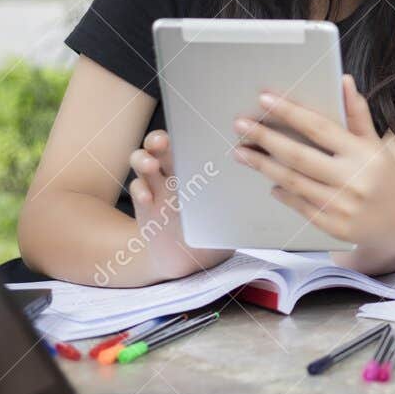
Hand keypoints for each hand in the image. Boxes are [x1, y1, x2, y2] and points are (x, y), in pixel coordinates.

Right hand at [126, 130, 232, 281]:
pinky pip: (136, 188)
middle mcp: (175, 173)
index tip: (189, 133)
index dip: (187, 134)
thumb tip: (258, 195)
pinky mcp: (144, 204)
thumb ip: (238, 204)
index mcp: (199, 171)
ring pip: (142, 160)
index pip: (190, 144)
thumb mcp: (230, 217)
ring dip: (143, 159)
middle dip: (158, 139)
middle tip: (161, 142)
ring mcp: (157, 187)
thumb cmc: (214, 233)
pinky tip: (148, 198)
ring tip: (151, 166)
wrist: (189, 260)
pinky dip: (140, 189)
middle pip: (160, 145)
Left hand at [232, 76, 394, 257]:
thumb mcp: (376, 145)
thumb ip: (357, 115)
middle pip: (299, 156)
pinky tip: (270, 183)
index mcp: (363, 154)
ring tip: (241, 152)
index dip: (290, 112)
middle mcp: (353, 179)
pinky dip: (283, 193)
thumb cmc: (385, 177)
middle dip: (266, 139)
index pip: (319, 128)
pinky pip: (301, 206)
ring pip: (294, 182)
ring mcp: (343, 205)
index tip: (264, 99)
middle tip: (240, 126)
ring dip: (264, 166)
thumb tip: (343, 81)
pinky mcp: (334, 227)